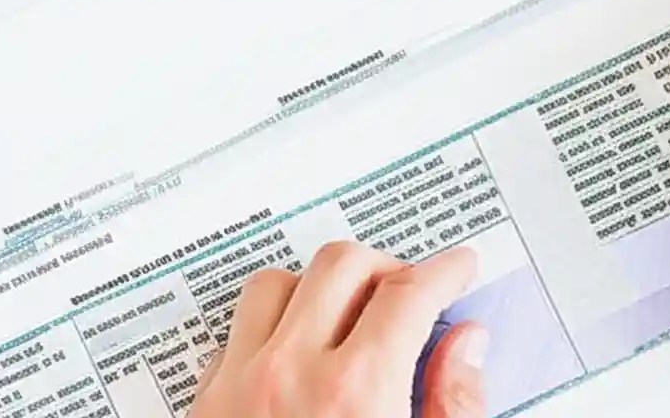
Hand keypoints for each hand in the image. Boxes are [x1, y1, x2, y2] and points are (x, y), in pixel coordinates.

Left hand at [189, 243, 487, 417]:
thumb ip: (454, 405)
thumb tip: (465, 344)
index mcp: (357, 394)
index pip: (410, 293)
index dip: (446, 271)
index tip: (457, 269)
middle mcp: (291, 377)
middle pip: (343, 266)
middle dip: (386, 269)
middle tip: (409, 292)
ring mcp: (238, 388)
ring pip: (277, 285)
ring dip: (318, 289)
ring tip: (347, 316)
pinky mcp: (205, 405)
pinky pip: (234, 333)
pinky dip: (271, 329)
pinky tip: (297, 354)